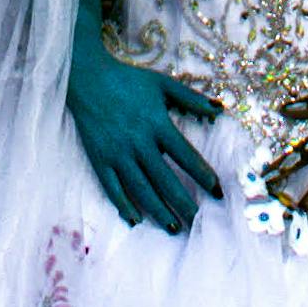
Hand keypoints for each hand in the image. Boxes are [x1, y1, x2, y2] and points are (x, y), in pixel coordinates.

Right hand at [68, 28, 224, 233]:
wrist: (87, 78)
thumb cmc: (129, 80)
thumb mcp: (163, 84)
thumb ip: (192, 98)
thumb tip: (220, 110)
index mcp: (157, 123)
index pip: (185, 155)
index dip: (203, 175)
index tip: (217, 193)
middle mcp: (138, 142)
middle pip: (164, 179)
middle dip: (183, 203)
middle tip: (199, 221)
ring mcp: (117, 153)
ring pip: (140, 189)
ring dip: (158, 210)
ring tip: (174, 228)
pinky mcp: (99, 159)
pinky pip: (112, 187)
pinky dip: (123, 205)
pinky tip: (135, 219)